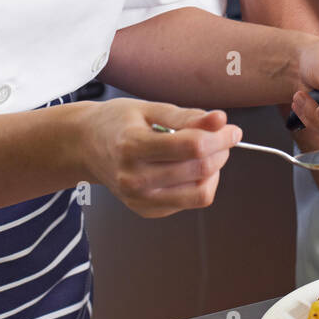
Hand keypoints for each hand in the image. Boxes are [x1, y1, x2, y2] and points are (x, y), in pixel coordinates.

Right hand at [79, 98, 241, 217]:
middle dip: (221, 150)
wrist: (86, 146)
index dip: (220, 136)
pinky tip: (188, 166)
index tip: (232, 128)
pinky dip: (199, 183)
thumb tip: (220, 120)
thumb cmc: (116, 122)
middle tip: (223, 136)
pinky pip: (189, 202)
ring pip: (200, 192)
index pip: (192, 147)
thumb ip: (186, 116)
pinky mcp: (146, 211)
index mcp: (133, 146)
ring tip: (207, 151)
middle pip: (199, 169)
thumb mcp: (149, 108)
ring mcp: (139, 199)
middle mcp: (134, 178)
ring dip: (215, 170)